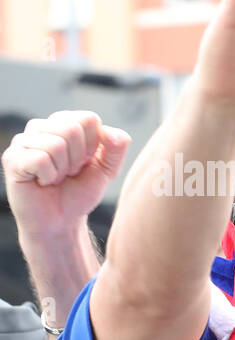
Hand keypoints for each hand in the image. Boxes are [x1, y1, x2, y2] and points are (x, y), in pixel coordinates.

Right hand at [3, 110, 129, 236]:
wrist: (61, 221)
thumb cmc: (79, 192)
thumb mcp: (106, 170)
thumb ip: (116, 148)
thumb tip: (110, 132)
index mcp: (62, 124)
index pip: (88, 119)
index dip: (94, 146)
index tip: (84, 163)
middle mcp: (40, 127)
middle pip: (72, 129)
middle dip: (78, 158)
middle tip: (69, 173)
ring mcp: (22, 142)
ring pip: (56, 144)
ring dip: (63, 170)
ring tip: (55, 178)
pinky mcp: (12, 159)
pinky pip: (40, 159)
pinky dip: (49, 176)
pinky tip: (42, 182)